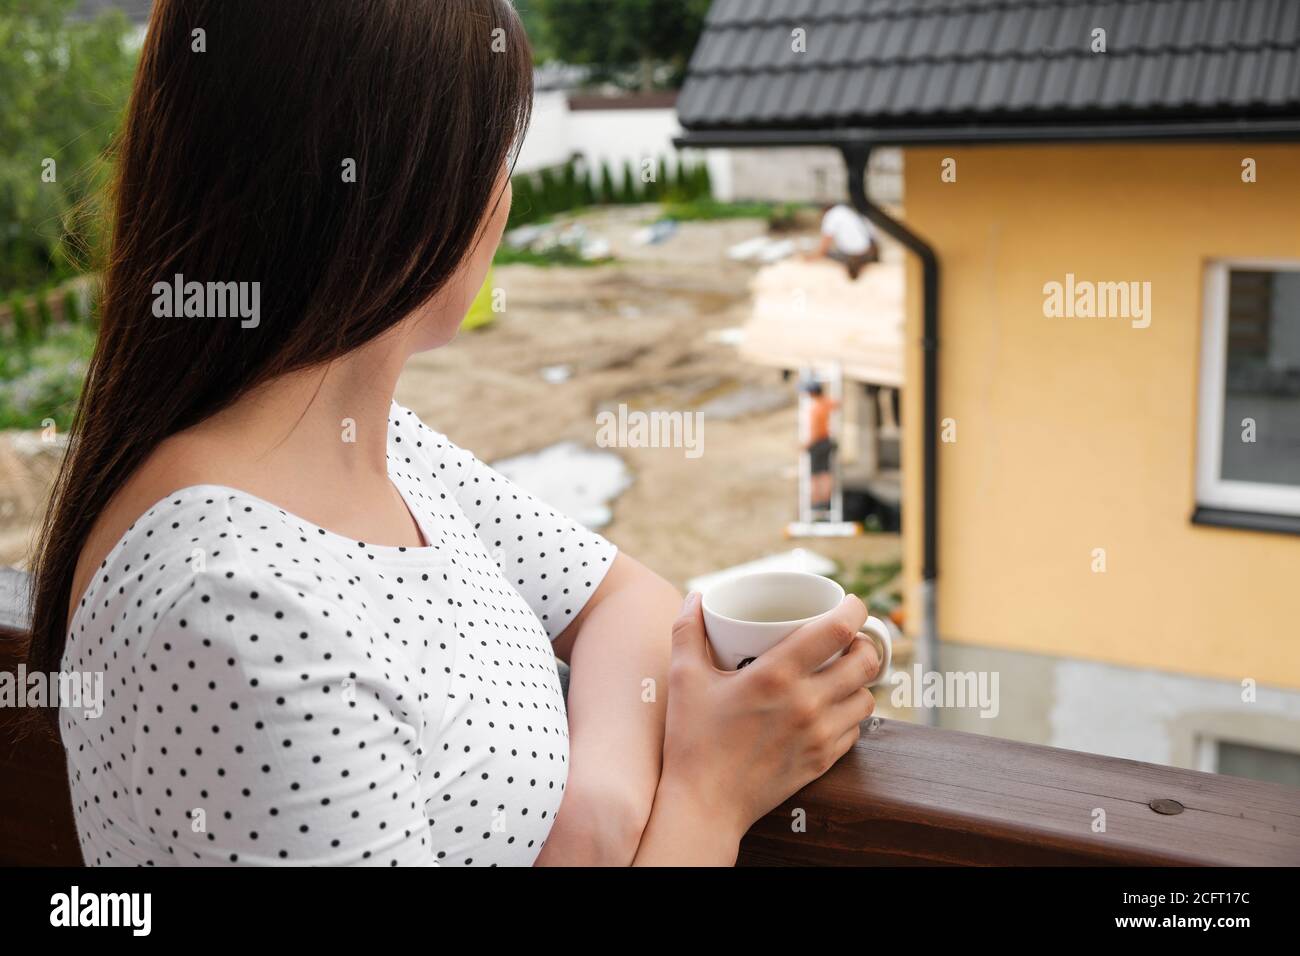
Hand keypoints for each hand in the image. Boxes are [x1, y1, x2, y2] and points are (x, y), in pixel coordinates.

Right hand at [656, 592, 879, 841]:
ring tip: (841, 675)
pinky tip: (831, 710)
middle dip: (865, 644)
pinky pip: (855, 731)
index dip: (854, 609)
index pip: (838, 630)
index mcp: (776, 674)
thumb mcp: (684, 678)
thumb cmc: (692, 740)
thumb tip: (696, 597)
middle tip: (847, 640)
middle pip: (865, 662)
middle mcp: (807, 703)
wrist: (703, 806)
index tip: (849, 603)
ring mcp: (819, 735)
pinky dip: (850, 715)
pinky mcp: (822, 762)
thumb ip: (688, 631)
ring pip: (867, 698)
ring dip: (860, 682)